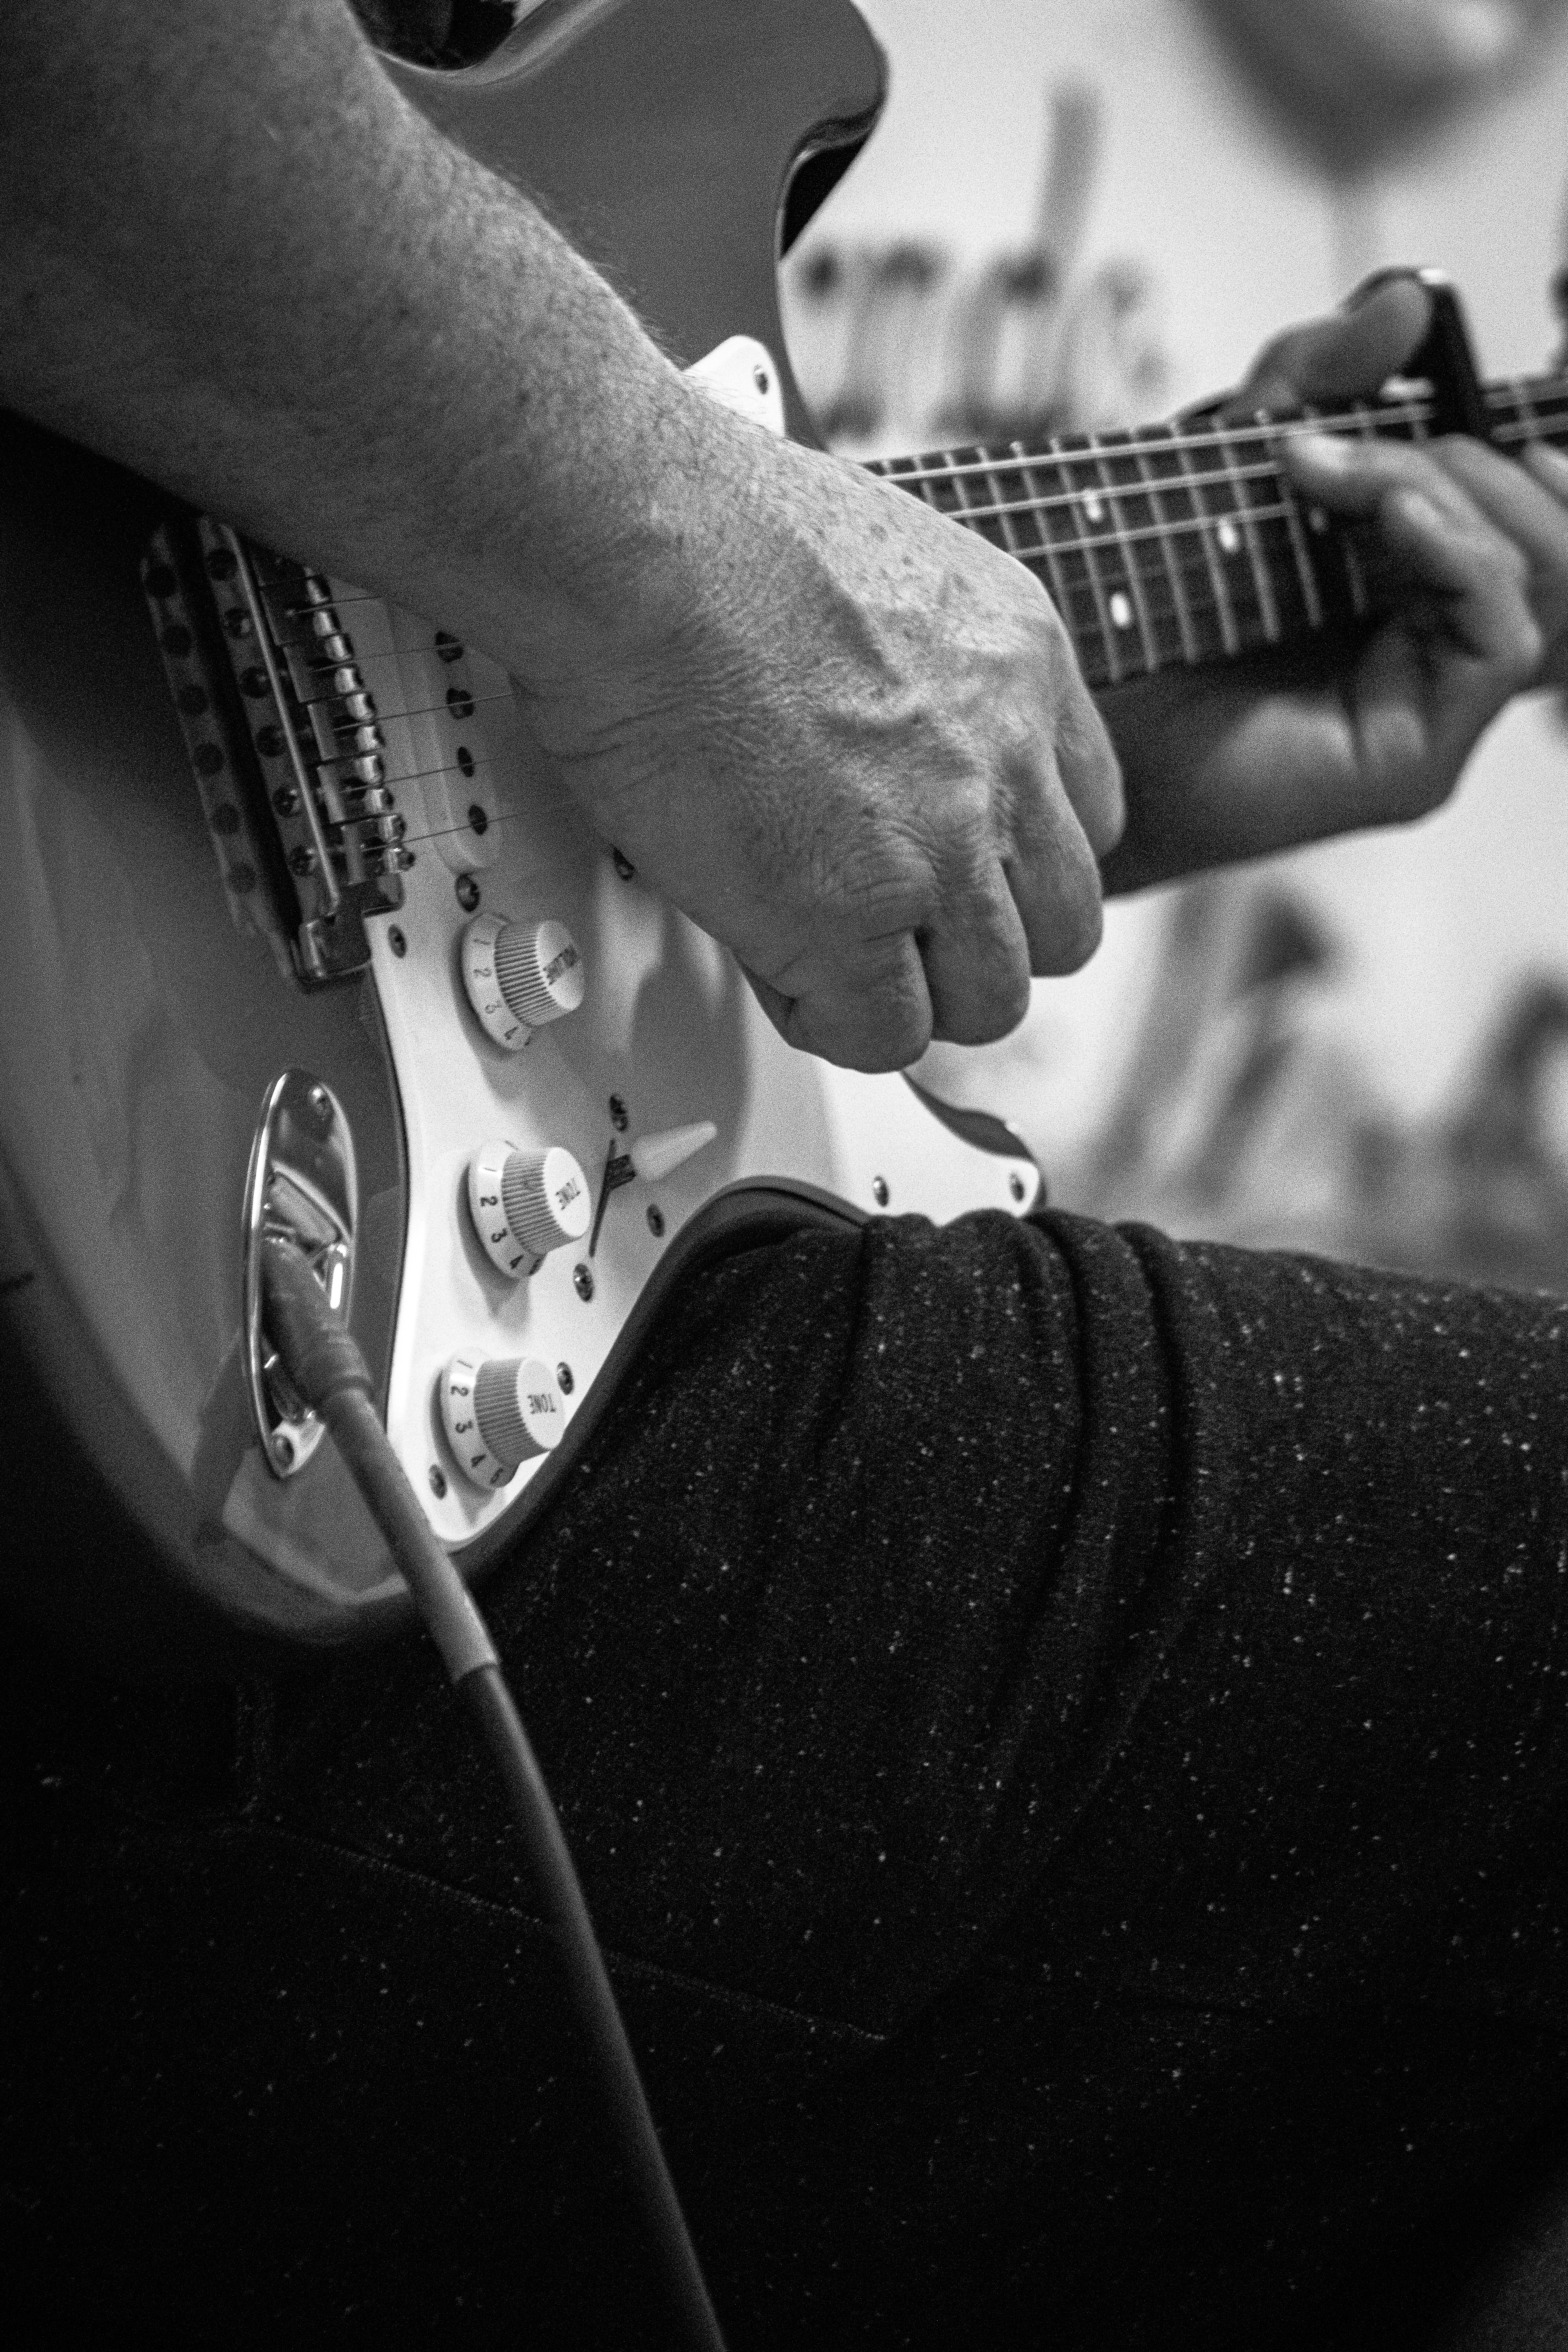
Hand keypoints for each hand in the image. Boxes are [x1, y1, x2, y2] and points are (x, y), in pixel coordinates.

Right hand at [520, 400, 1122, 1071]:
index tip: (945, 866)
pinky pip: (885, 1034)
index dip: (1008, 862)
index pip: (1085, 817)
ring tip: (825, 954)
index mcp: (1020, 657)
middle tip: (891, 931)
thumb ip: (913, 663)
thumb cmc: (701, 529)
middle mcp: (1006, 755)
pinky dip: (825, 1017)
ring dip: (911, 996)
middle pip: (1062, 927)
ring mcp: (942, 845)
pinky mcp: (855, 915)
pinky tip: (770, 960)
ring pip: (991, 999)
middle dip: (978, 945)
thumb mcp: (873, 569)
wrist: (633, 541)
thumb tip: (872, 717)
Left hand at [1101, 276, 1550, 888]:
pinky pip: (1502, 635)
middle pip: (1538, 522)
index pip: (1520, 489)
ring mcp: (1435, 706)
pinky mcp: (1418, 758)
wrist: (1067, 721)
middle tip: (1336, 450)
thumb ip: (1316, 376)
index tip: (1466, 363)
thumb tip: (1409, 303)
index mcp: (1410, 575)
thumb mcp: (1230, 455)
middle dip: (1458, 454)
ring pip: (1537, 572)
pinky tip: (1395, 519)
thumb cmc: (1140, 609)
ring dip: (1455, 492)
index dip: (1518, 426)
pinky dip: (1460, 555)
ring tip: (1345, 478)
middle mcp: (1436, 643)